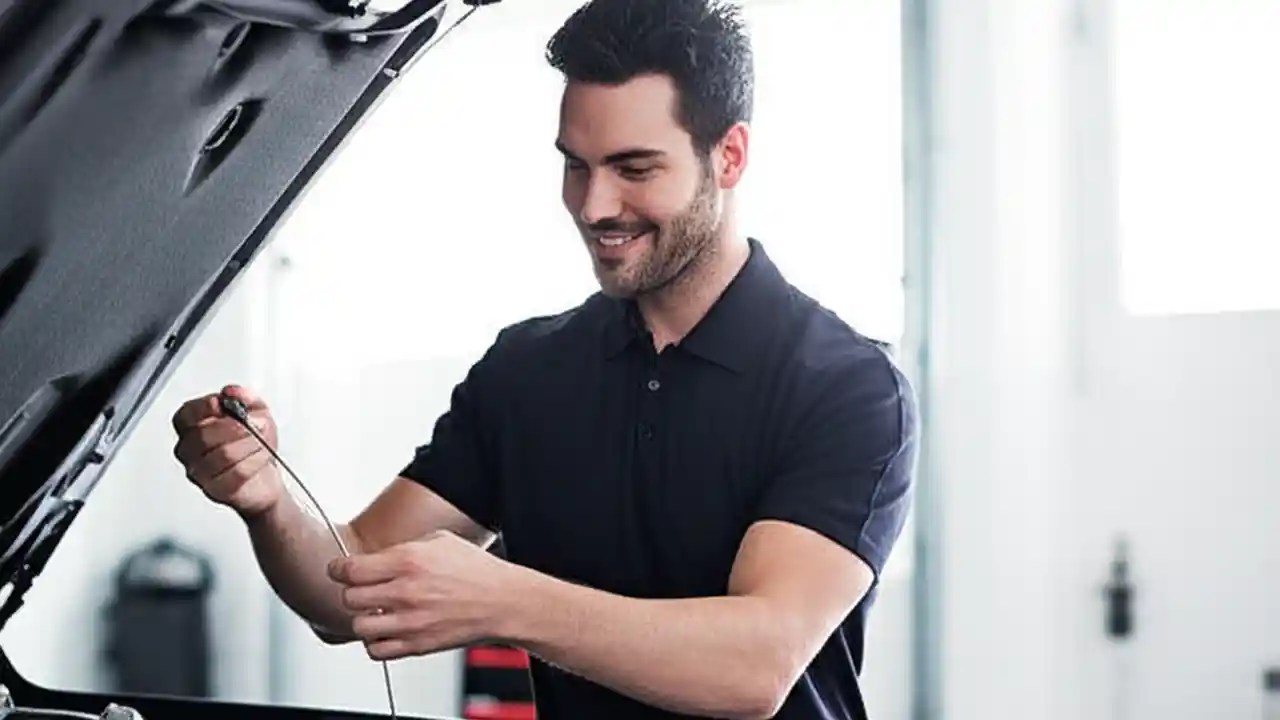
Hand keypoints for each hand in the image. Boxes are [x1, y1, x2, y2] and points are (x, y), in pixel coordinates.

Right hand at [172, 384, 283, 518]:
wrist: (264, 479)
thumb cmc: (254, 443)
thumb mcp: (256, 412)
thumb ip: (246, 397)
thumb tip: (232, 391)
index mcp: (191, 425)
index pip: (186, 415)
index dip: (204, 409)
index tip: (222, 405)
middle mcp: (189, 449)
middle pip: (203, 436)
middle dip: (236, 428)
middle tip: (254, 426)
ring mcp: (198, 472)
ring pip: (221, 455)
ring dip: (249, 445)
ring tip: (261, 442)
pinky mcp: (214, 490)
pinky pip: (234, 475)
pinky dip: (253, 463)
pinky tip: (261, 457)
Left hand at [328, 531, 515, 659]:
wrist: (503, 602)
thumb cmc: (477, 571)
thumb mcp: (441, 540)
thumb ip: (405, 547)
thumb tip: (379, 555)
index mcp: (409, 560)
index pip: (350, 569)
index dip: (338, 569)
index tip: (339, 570)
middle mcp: (406, 591)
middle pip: (349, 598)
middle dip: (353, 592)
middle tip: (363, 589)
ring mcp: (410, 622)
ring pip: (358, 626)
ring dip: (364, 617)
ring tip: (376, 611)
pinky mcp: (417, 645)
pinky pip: (376, 651)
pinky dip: (376, 641)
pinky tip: (388, 629)